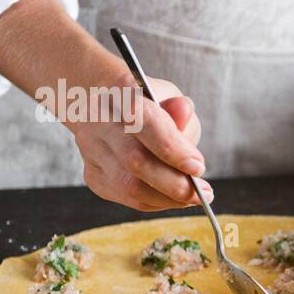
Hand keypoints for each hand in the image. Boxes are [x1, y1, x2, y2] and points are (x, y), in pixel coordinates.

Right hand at [68, 72, 209, 210]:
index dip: (172, 148)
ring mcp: (90, 149)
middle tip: (204, 192)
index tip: (198, 167)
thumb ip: (178, 110)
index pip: (143, 122)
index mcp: (118, 92)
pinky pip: (126, 197)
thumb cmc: (146, 103)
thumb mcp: (168, 97)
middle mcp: (97, 120)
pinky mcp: (92, 174)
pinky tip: (172, 197)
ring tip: (194, 197)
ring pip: (128, 185)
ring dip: (167, 198)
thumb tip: (184, 111)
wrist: (108, 107)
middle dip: (174, 182)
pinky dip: (155, 201)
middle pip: (134, 160)